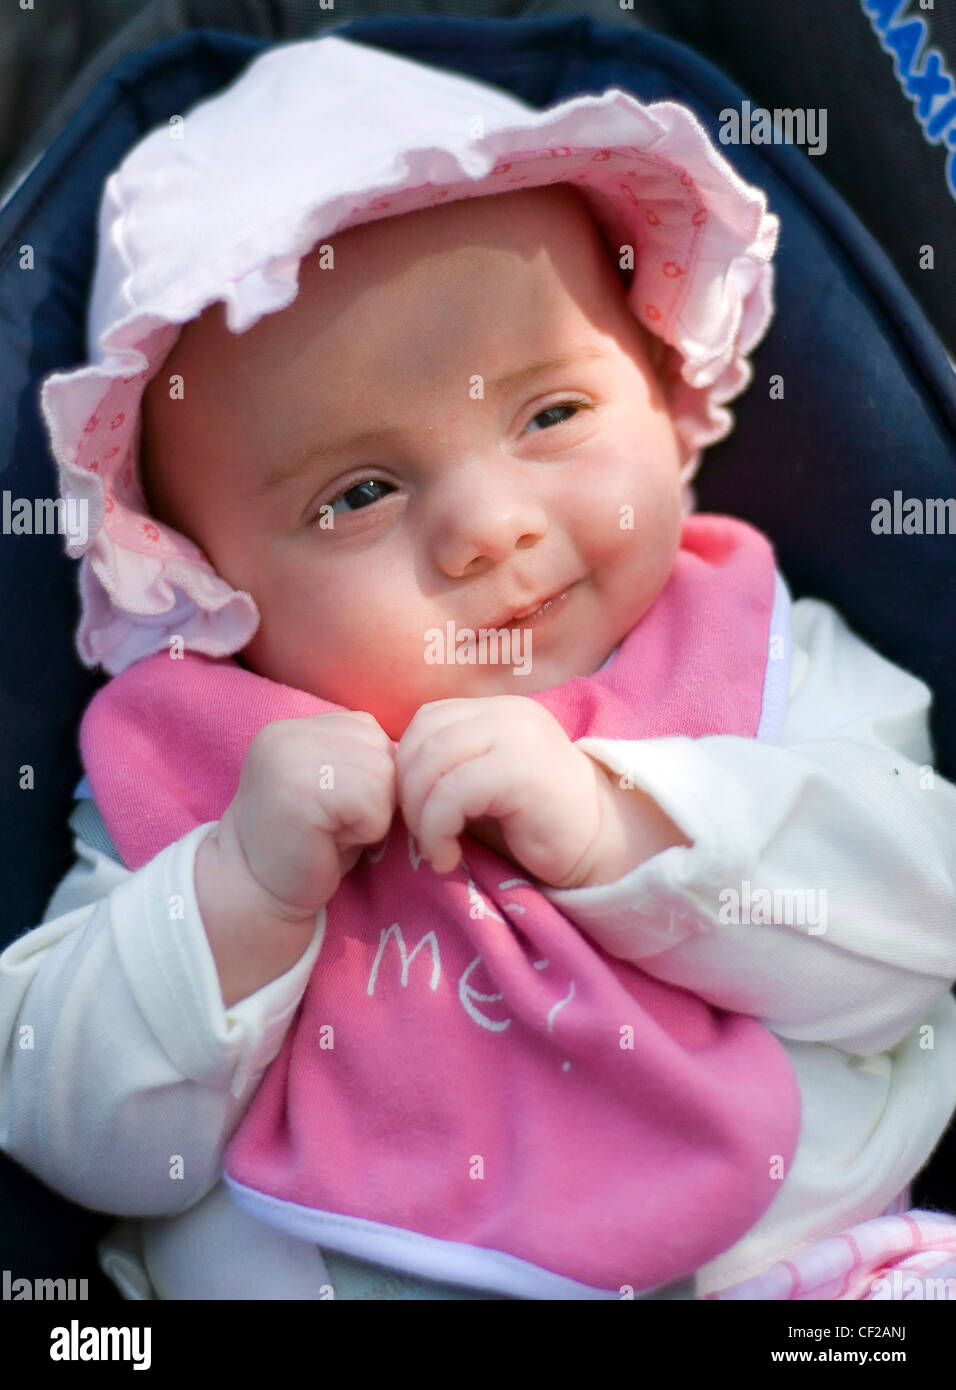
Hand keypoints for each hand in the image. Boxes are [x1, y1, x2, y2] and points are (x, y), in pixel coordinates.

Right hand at [216, 710, 397, 918]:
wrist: (255, 896)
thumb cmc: (307, 847)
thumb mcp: (336, 785)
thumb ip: (361, 757)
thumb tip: (415, 751)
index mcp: (295, 726)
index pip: (370, 732)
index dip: (369, 779)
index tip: (332, 810)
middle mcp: (289, 732)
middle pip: (382, 751)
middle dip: (374, 797)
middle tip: (332, 826)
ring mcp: (290, 755)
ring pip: (384, 776)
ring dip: (371, 816)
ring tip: (330, 833)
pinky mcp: (300, 789)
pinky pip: (374, 804)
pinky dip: (365, 832)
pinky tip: (329, 842)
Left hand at [395, 696, 684, 889]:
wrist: (599, 852)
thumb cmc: (532, 827)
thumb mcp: (478, 787)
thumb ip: (442, 769)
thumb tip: (383, 774)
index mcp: (497, 710)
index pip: (425, 721)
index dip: (406, 768)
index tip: (417, 815)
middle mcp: (508, 713)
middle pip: (422, 740)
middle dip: (406, 795)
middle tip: (421, 838)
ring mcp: (518, 736)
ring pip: (432, 765)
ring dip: (420, 818)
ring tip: (435, 850)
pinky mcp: (523, 770)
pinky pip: (453, 793)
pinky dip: (437, 830)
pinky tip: (449, 857)